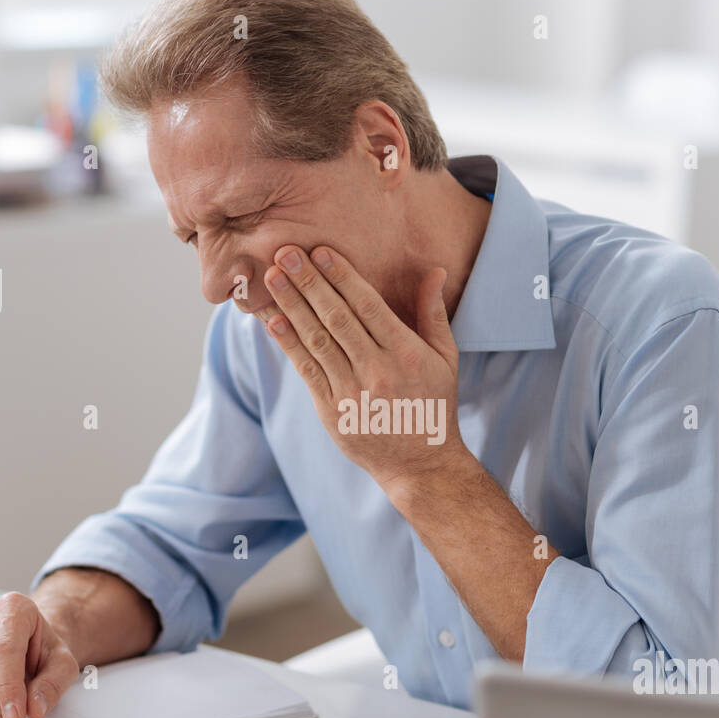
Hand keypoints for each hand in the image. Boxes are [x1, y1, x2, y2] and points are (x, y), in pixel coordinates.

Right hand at [0, 591, 79, 717]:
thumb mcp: (62, 663)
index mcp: (13, 608)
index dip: (9, 688)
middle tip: (14, 713)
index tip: (15, 716)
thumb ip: (53, 685)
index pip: (4, 650)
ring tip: (1, 707)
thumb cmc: (41, 648)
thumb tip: (35, 709)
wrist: (24, 638)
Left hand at [262, 244, 467, 493]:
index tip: (321, 252)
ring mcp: (352, 393)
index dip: (342, 278)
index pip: (368, 307)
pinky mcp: (333, 411)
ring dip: (292, 306)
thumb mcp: (445, 359)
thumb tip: (434, 270)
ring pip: (317, 341)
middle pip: (337, 319)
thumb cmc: (434, 405)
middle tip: (285, 253)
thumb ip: (433, 314)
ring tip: (272, 278)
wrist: (421, 465)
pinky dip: (289, 344)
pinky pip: (307, 371)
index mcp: (406, 354)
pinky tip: (273, 320)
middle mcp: (378, 371)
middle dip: (309, 283)